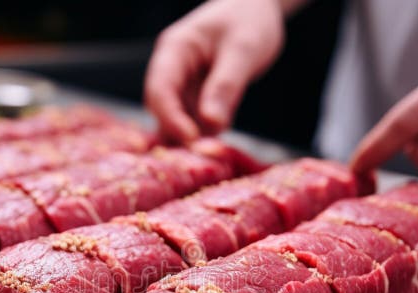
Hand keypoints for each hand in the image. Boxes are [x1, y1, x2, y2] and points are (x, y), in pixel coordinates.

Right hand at [145, 0, 297, 142]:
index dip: (171, 118)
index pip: (160, 90)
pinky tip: (219, 146)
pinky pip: (194, 122)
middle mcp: (172, 70)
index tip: (192, 139)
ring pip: (178, 120)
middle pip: (163, 109)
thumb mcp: (243, 50)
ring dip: (193, 138)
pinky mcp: (197, 98)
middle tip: (205, 154)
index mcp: (174, 50)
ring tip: (213, 153)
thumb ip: (226, 85)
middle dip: (180, 133)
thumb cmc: (249, 21)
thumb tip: (212, 123)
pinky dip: (205, 135)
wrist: (257, 9)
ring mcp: (183, 85)